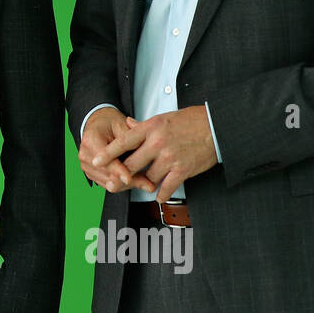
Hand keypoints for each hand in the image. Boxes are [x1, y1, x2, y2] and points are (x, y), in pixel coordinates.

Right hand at [79, 107, 155, 193]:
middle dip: (128, 181)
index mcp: (91, 140)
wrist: (99, 124)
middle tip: (148, 184)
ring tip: (146, 183)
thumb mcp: (123, 127)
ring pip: (108, 183)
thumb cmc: (110, 124)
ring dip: (127, 185)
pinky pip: (107, 184)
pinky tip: (136, 181)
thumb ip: (132, 141)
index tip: (128, 178)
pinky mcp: (91, 173)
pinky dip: (122, 184)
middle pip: (107, 175)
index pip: (105, 160)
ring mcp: (86, 166)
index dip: (118, 170)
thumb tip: (145, 156)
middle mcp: (85, 155)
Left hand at [93, 106, 217, 202]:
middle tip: (115, 184)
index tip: (96, 161)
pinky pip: (165, 188)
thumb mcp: (163, 118)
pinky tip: (159, 194)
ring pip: (147, 178)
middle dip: (122, 176)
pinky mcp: (183, 170)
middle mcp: (157, 143)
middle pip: (131, 164)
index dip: (107, 153)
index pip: (123, 141)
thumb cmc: (190, 121)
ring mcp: (170, 157)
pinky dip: (161, 194)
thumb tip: (125, 123)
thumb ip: (142, 125)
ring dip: (145, 183)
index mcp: (150, 128)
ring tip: (145, 184)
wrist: (217, 127)